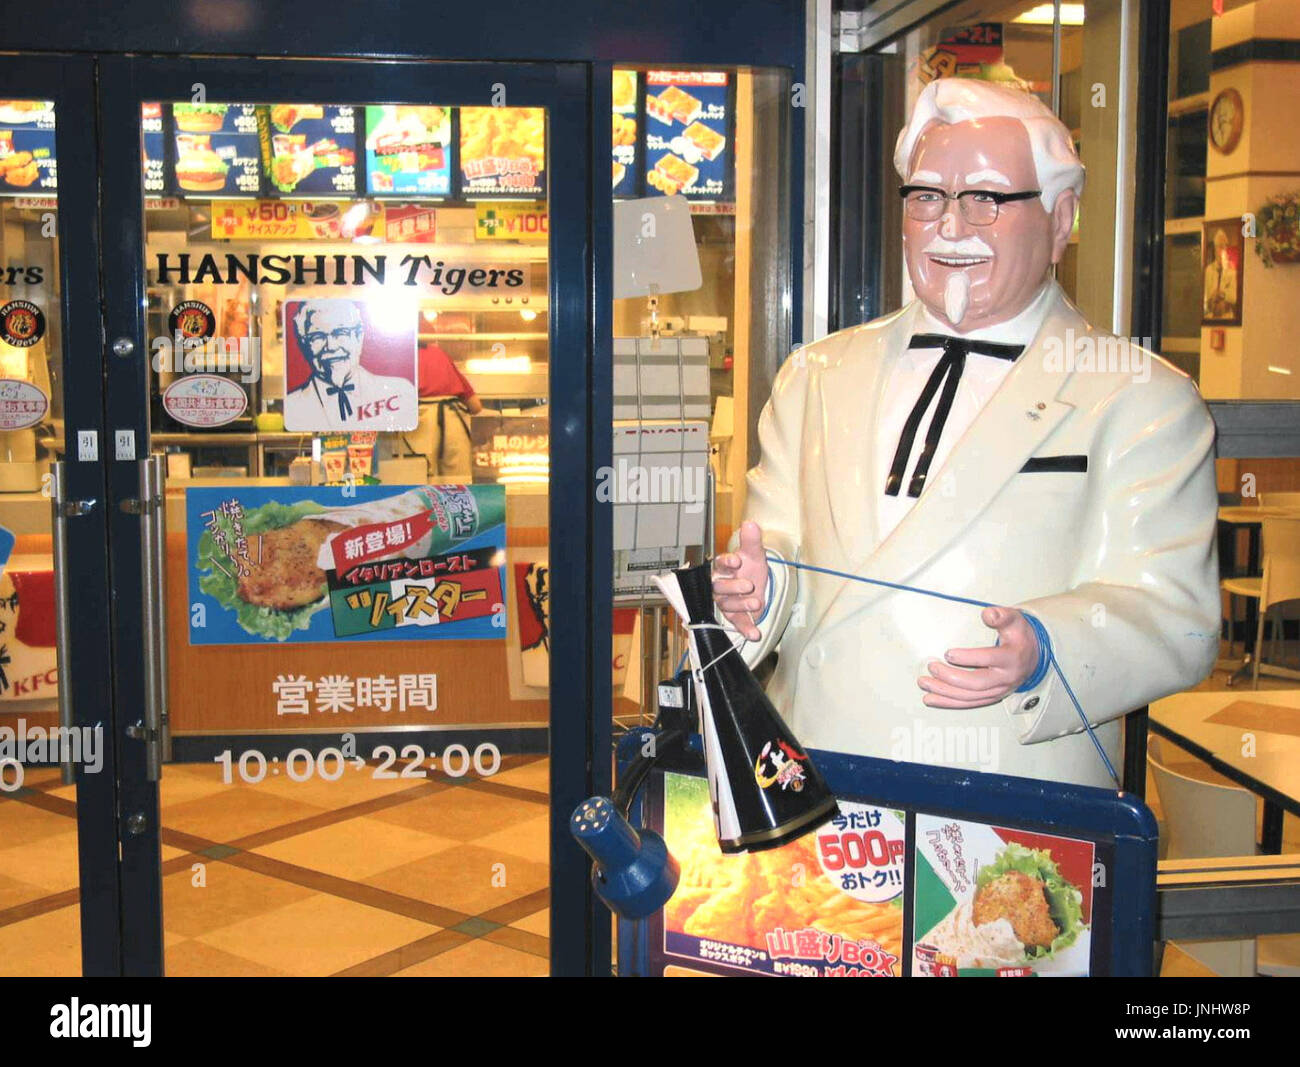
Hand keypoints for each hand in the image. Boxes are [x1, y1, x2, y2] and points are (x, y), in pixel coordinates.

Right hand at [711, 520, 768, 640]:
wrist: (758, 587)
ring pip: (728, 605)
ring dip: (742, 605)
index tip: (736, 561)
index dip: (726, 563)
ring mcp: (726, 602)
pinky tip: (754, 634)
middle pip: (720, 587)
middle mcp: (720, 586)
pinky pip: (738, 623)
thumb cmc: (750, 568)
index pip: (719, 564)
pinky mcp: (735, 616)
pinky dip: (746, 629)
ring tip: (757, 603)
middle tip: (749, 584)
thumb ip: (751, 541)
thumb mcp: (754, 554)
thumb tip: (749, 523)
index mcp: (724, 567)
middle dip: (734, 586)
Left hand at [918, 606, 1039, 708]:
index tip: (949, 652)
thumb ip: (1002, 615)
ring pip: (970, 697)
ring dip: (945, 692)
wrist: (1032, 656)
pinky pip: (968, 703)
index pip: (989, 659)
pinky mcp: (991, 697)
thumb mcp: (1015, 620)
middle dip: (951, 677)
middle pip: (977, 683)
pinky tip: (931, 698)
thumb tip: (988, 614)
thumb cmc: (1019, 637)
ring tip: (925, 683)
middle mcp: (1006, 678)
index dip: (968, 658)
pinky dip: (948, 702)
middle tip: (933, 667)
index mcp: (1012, 658)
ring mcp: (999, 690)